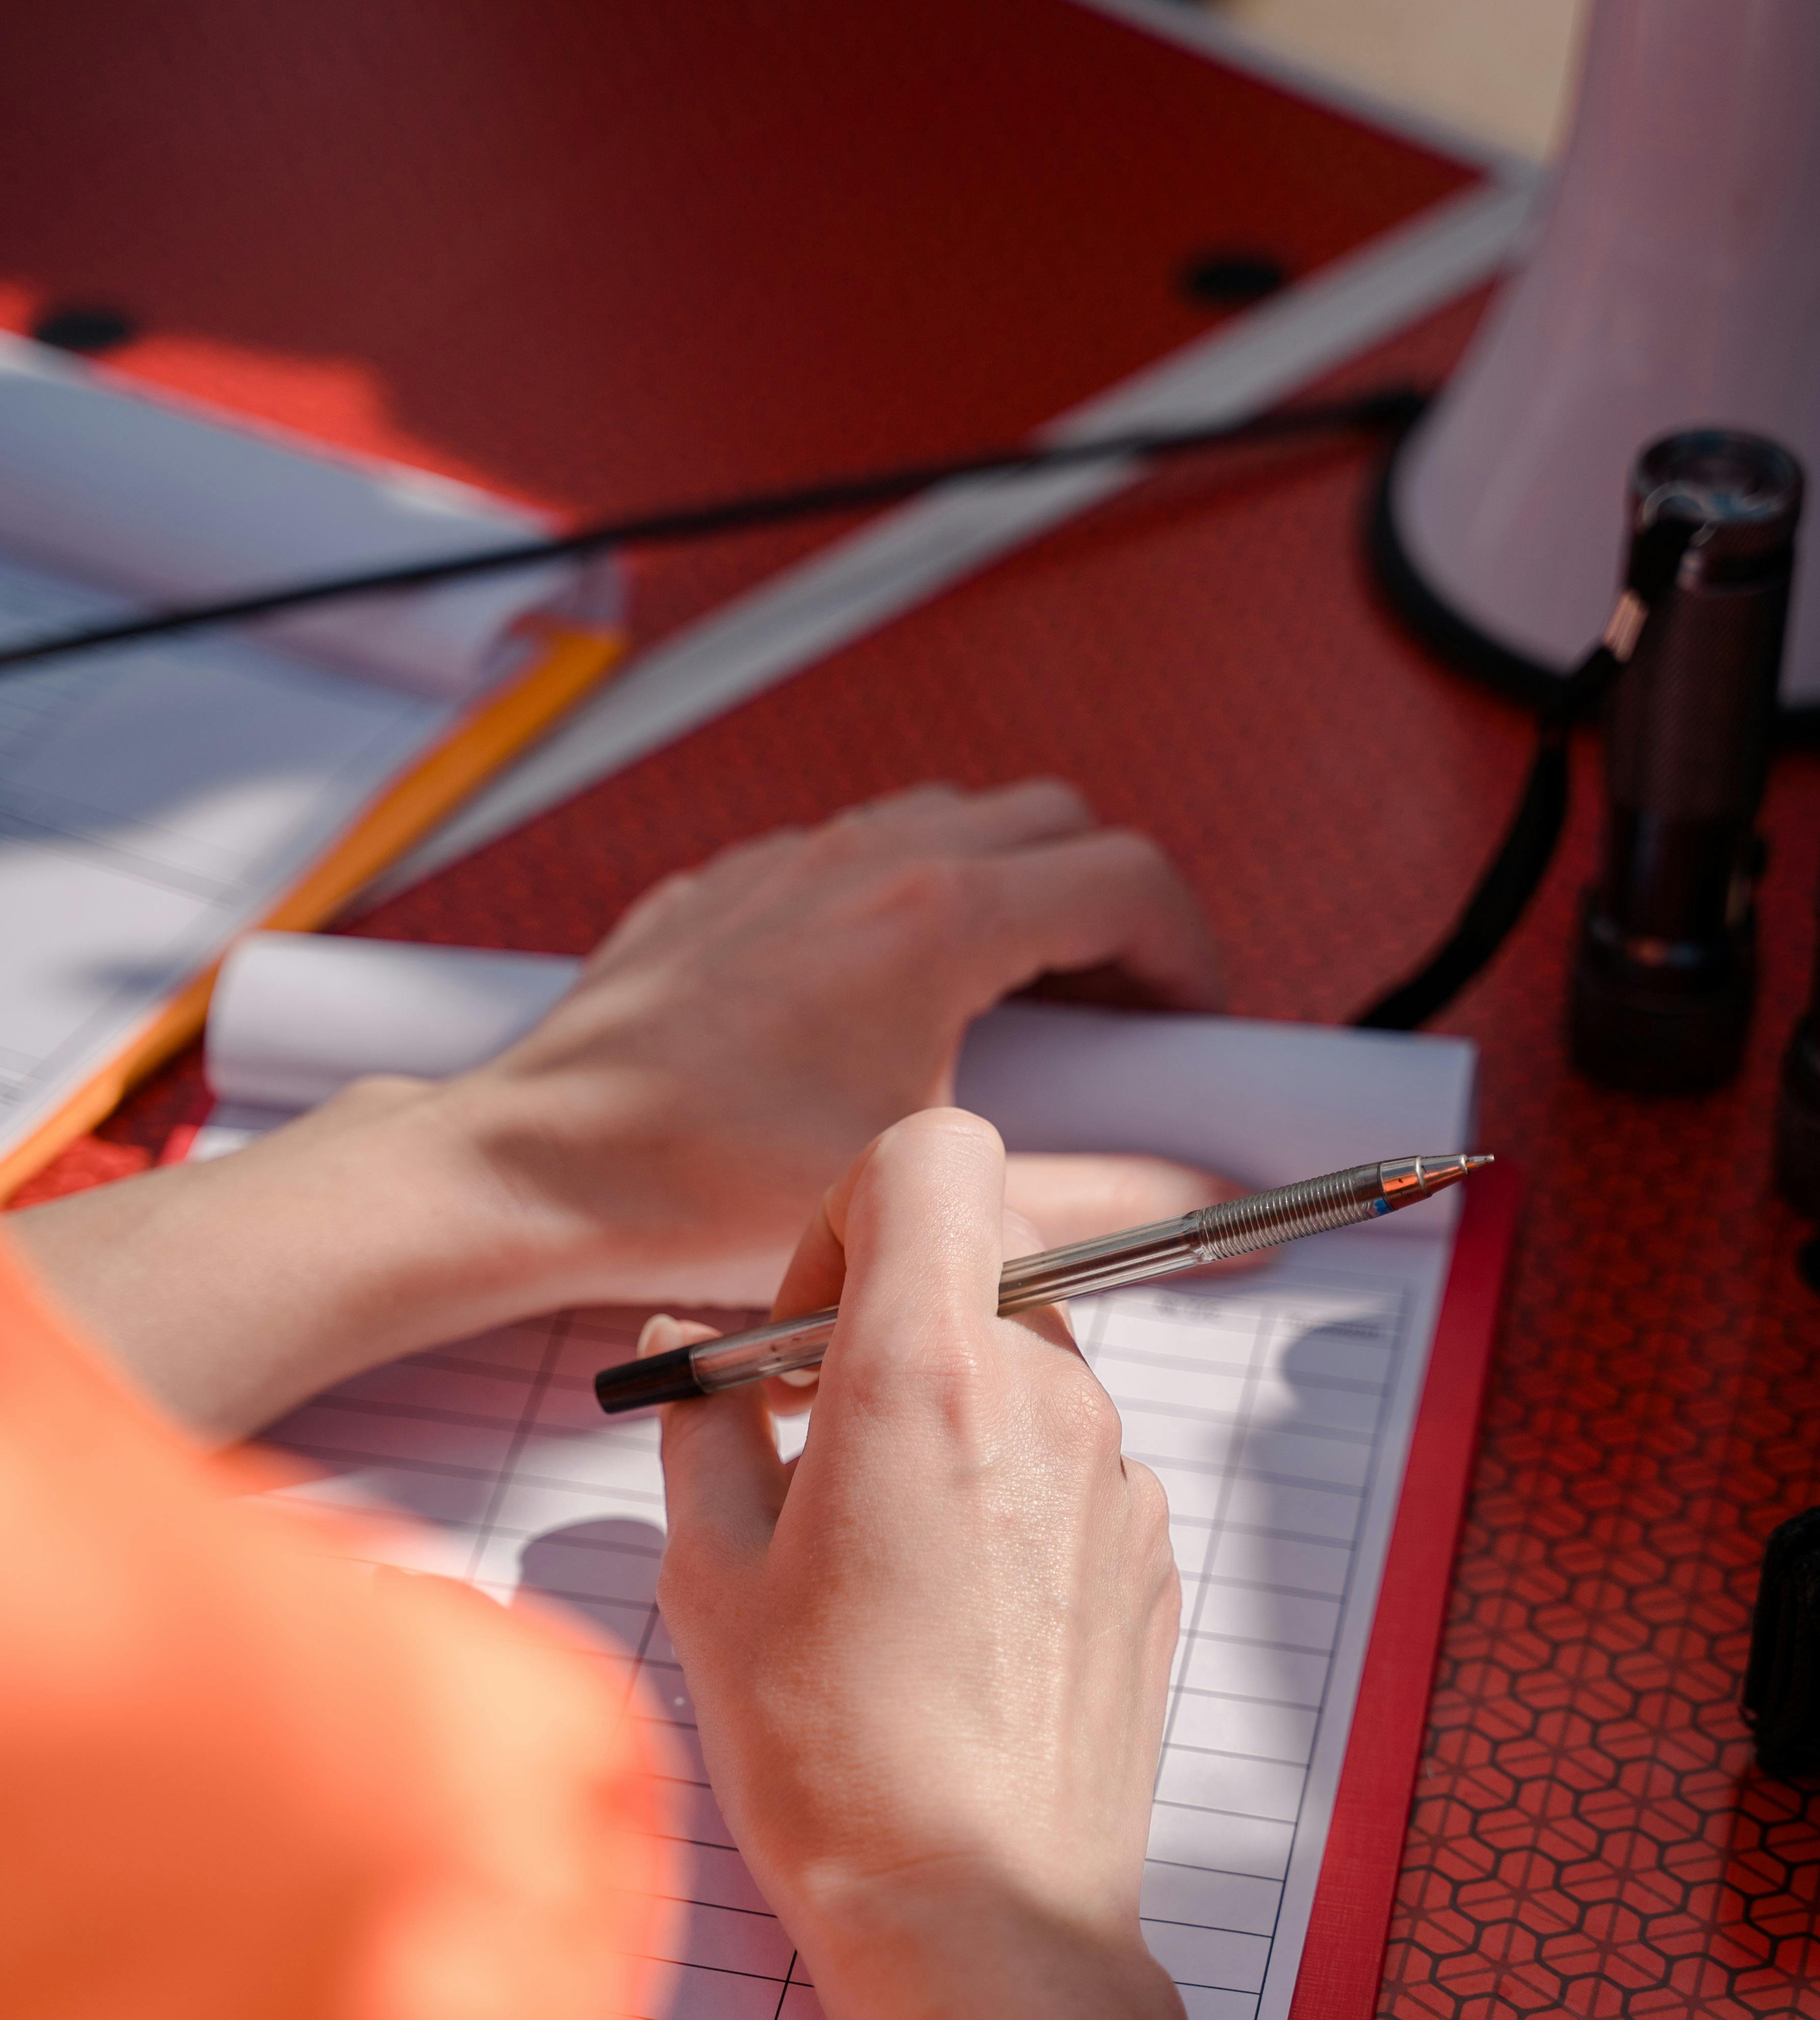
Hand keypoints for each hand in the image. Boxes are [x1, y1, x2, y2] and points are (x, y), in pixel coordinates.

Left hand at [444, 777, 1226, 1308]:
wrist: (537, 1167)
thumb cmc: (700, 1186)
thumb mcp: (927, 1195)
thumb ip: (1097, 1199)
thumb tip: (1204, 1198)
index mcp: (935, 918)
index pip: (1130, 880)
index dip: (1188, 953)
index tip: (1188, 1026)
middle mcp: (867, 860)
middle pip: (1058, 825)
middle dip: (1113, 910)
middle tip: (1116, 1015)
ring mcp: (791, 861)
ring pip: (957, 820)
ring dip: (1015, 891)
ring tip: (1015, 1002)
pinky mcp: (729, 887)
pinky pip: (857, 850)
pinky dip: (912, 898)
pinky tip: (890, 999)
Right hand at [647, 1112, 1496, 2019]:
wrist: (984, 1915)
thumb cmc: (832, 1757)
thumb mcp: (713, 1579)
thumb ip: (702, 1428)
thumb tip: (688, 1353)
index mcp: (928, 1376)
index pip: (933, 1155)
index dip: (854, 1206)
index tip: (806, 1322)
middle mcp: (1046, 1399)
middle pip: (974, 1269)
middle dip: (886, 1327)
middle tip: (812, 1446)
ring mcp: (1116, 1475)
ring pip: (1021, 1370)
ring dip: (945, 1415)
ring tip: (876, 1555)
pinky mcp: (1150, 1550)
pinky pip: (1068, 1462)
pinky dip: (1005, 1489)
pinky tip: (950, 1609)